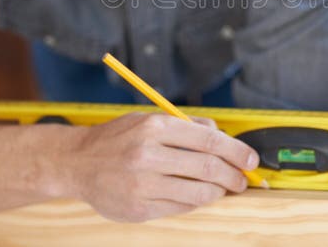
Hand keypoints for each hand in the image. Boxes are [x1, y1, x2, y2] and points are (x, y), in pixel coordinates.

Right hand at [63, 112, 258, 221]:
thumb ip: (185, 125)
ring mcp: (143, 184)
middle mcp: (148, 154)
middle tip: (243, 179)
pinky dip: (196, 202)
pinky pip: (180, 208)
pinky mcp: (139, 207)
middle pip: (207, 167)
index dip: (235, 150)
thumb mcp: (148, 120)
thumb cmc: (118, 139)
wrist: (77, 162)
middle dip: (233, 175)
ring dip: (218, 192)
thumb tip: (220, 133)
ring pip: (197, 191)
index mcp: (154, 127)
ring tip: (223, 188)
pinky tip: (199, 196)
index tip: (250, 158)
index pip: (208, 139)